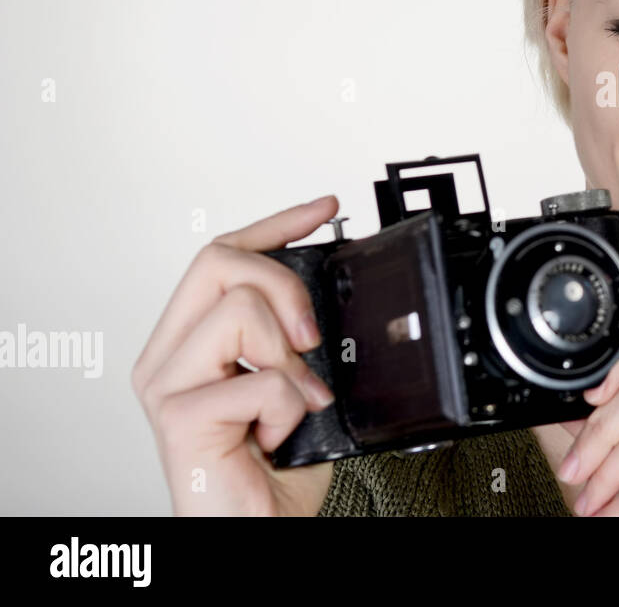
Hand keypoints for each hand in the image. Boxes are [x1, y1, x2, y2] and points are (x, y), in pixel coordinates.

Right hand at [132, 196, 341, 515]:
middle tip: (310, 337)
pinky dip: (290, 407)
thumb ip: (296, 337)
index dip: (278, 223)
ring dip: (290, 360)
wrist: (258, 530)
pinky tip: (276, 436)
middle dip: (283, 283)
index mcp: (190, 340)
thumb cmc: (273, 469)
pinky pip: (259, 379)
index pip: (223, 254)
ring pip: (240, 309)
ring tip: (291, 403)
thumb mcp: (297, 382)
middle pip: (220, 260)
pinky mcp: (178, 416)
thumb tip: (330, 294)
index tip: (326, 209)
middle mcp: (168, 356)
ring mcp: (167, 384)